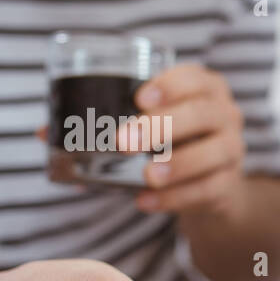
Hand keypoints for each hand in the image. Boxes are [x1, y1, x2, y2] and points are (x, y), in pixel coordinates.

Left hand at [122, 64, 245, 216]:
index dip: (170, 86)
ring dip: (178, 164)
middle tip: (124, 142)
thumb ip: (111, 122)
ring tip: (147, 176)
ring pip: (213, 153)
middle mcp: (225, 116)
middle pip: (202, 114)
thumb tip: (47, 132)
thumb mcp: (154, 123)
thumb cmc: (176, 142)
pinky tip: (147, 201)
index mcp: (206, 90)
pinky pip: (208, 190)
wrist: (214, 185)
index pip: (195, 79)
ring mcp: (233, 150)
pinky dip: (176, 198)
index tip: (139, 99)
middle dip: (162, 126)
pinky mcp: (230, 185)